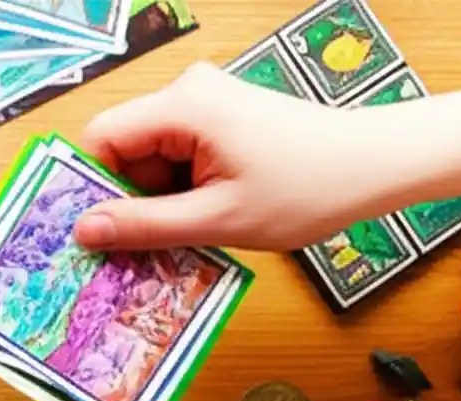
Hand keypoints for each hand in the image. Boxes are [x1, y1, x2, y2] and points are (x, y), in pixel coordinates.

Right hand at [74, 63, 375, 251]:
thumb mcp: (217, 219)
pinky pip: (177, 158)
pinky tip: (203, 218)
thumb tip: (83, 230)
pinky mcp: (220, 120)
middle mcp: (188, 94)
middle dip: (130, 200)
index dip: (93, 186)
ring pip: (151, 159)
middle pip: (125, 150)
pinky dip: (181, 192)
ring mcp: (205, 105)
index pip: (101, 138)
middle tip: (145, 245)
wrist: (377, 165)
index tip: (98, 231)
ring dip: (159, 201)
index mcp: (183, 106)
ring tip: (189, 232)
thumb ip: (144, 225)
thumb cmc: (310, 187)